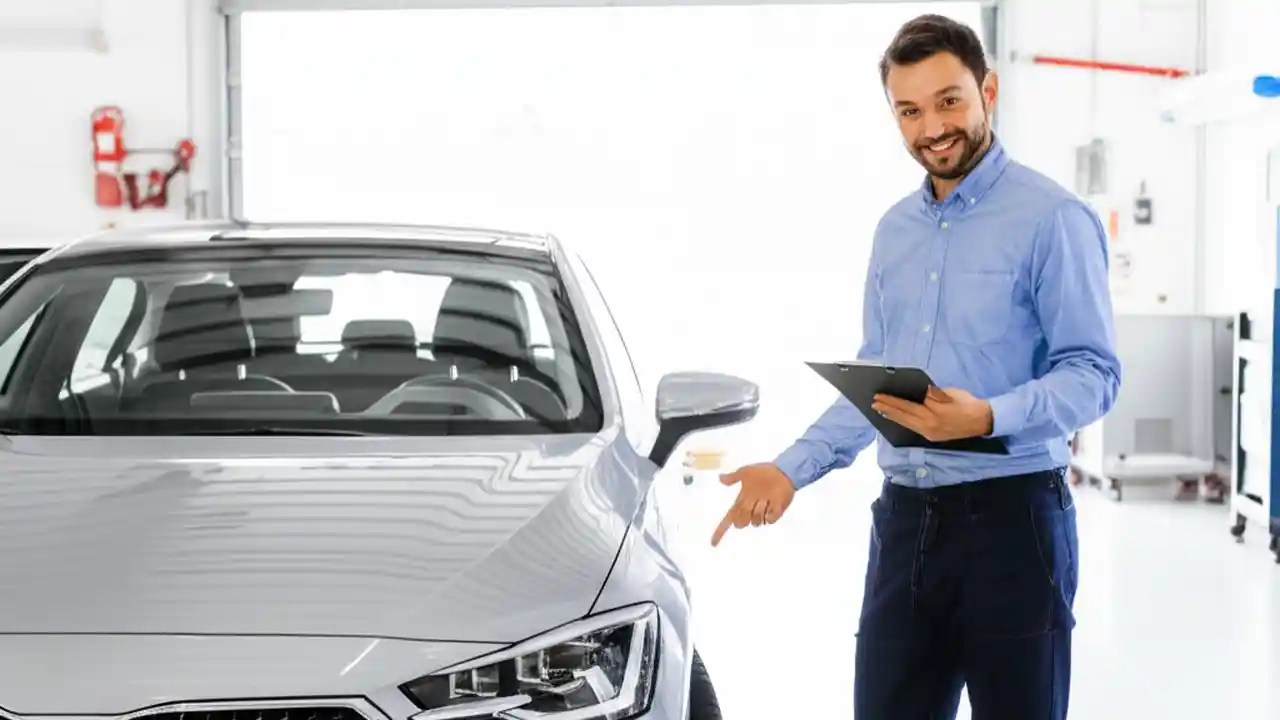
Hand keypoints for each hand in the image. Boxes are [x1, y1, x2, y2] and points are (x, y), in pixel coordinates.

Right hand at [710, 463, 796, 546]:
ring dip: (759, 509)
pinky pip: (769, 520)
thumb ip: (732, 477)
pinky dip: (771, 512)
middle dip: (744, 513)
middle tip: (753, 500)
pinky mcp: (775, 514)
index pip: (728, 519)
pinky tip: (774, 502)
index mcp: (742, 502)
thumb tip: (719, 478)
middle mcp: (750, 510)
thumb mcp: (746, 472)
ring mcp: (762, 512)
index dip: (720, 531)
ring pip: (755, 522)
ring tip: (766, 497)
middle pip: (741, 522)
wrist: (783, 472)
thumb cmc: (764, 472)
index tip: (712, 543)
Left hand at [871, 386, 993, 441]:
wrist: (982, 421)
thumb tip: (916, 392)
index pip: (907, 406)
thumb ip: (932, 394)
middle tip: (874, 403)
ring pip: (906, 424)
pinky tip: (895, 417)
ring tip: (880, 410)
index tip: (879, 396)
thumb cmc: (966, 403)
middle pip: (904, 416)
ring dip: (892, 416)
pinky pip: (913, 428)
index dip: (891, 401)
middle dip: (887, 409)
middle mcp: (930, 426)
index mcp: (934, 413)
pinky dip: (903, 422)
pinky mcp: (932, 437)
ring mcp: (930, 433)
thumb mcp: (949, 393)